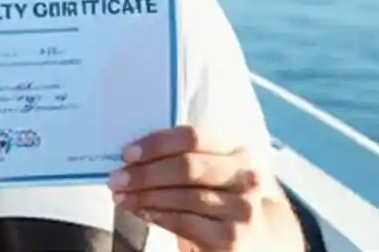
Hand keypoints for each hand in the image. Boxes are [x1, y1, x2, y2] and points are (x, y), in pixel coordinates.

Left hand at [108, 125, 270, 250]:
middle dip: (145, 173)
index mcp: (239, 150)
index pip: (193, 137)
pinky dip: (158, 216)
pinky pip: (185, 223)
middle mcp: (248, 176)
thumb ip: (185, 157)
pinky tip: (142, 213)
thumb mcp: (216, 171)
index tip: (127, 153)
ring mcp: (243, 209)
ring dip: (144, 197)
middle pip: (186, 167)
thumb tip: (133, 157)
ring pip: (183, 197)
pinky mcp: (233, 239)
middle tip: (116, 179)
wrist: (262, 240)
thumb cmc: (224, 197)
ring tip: (120, 198)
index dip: (157, 143)